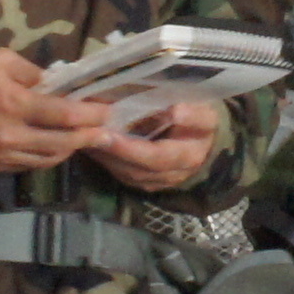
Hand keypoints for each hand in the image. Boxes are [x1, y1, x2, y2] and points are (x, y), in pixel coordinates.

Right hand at [0, 46, 112, 175]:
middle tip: (107, 131)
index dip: (91, 114)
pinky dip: (47, 157)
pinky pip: (28, 165)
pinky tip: (57, 147)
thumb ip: (32, 71)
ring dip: (70, 150)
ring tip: (86, 139)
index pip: (64, 115)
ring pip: (48, 159)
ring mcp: (0, 155)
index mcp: (13, 104)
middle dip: (89, 137)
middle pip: (62, 143)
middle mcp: (10, 135)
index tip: (108, 110)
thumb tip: (57, 83)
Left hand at [83, 96, 220, 192]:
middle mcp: (171, 175)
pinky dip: (107, 162)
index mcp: (188, 157)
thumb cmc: (203, 123)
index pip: (155, 157)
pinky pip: (124, 175)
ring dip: (105, 158)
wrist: (208, 145)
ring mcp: (158, 182)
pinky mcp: (147, 182)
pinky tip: (93, 146)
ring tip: (85, 138)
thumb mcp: (207, 114)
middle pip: (136, 169)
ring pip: (126, 174)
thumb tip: (174, 111)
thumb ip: (194, 114)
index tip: (107, 135)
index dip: (130, 149)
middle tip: (88, 135)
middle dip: (110, 153)